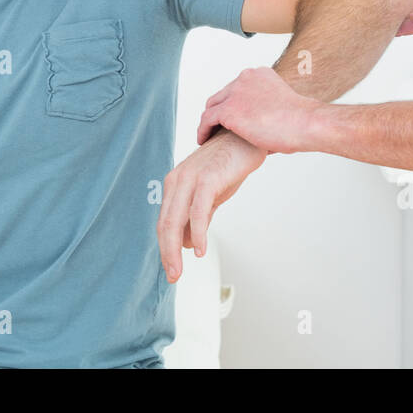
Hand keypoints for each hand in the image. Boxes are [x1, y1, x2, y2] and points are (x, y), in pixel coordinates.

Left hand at [158, 130, 266, 282]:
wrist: (248, 137)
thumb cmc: (229, 164)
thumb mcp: (211, 194)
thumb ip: (198, 216)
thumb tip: (186, 242)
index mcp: (175, 184)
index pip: (164, 222)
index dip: (165, 248)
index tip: (172, 269)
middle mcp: (177, 180)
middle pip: (165, 224)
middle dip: (166, 254)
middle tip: (173, 276)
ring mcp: (191, 178)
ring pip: (175, 219)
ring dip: (175, 249)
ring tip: (180, 270)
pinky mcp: (207, 178)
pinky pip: (197, 210)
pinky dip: (197, 232)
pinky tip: (199, 249)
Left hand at [194, 66, 320, 153]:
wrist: (306, 124)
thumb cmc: (301, 122)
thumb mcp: (283, 107)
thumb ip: (268, 112)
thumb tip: (263, 131)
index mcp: (259, 74)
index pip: (237, 88)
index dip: (232, 105)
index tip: (230, 120)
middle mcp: (245, 78)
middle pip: (222, 96)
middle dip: (218, 112)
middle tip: (215, 129)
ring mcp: (236, 93)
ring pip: (212, 107)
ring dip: (208, 122)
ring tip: (207, 136)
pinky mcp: (229, 110)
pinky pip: (207, 119)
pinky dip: (203, 130)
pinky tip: (203, 140)